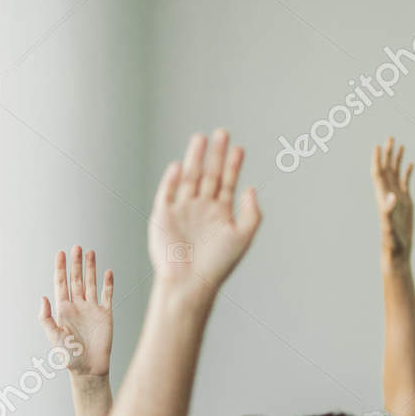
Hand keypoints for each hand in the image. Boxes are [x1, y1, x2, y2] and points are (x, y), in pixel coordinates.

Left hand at [38, 246, 112, 377]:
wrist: (89, 369)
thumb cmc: (69, 356)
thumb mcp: (54, 336)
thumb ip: (46, 317)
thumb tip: (42, 297)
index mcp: (63, 309)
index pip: (61, 283)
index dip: (60, 268)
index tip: (60, 253)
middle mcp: (77, 306)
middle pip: (76, 279)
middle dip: (76, 263)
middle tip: (76, 247)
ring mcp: (92, 309)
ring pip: (91, 283)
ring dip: (90, 268)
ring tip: (90, 252)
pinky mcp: (106, 314)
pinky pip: (107, 295)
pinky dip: (108, 283)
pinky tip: (107, 272)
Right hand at [148, 129, 259, 293]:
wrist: (189, 283)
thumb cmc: (217, 265)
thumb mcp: (243, 237)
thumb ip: (252, 213)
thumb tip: (251, 188)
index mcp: (220, 214)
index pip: (227, 183)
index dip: (233, 165)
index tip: (239, 148)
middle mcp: (201, 209)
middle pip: (209, 174)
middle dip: (215, 154)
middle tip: (222, 133)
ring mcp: (182, 211)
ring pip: (189, 178)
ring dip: (195, 159)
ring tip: (201, 139)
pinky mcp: (163, 217)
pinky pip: (166, 193)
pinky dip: (171, 180)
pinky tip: (178, 166)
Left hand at [372, 138, 413, 265]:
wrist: (397, 249)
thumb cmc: (391, 240)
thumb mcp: (390, 225)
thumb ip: (389, 211)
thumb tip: (392, 196)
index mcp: (382, 197)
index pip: (378, 174)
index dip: (377, 160)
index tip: (377, 146)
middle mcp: (388, 194)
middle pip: (386, 169)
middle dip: (387, 154)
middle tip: (390, 137)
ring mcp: (397, 197)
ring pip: (396, 174)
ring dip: (396, 159)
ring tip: (399, 144)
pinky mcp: (406, 202)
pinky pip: (405, 182)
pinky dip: (407, 172)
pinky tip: (410, 164)